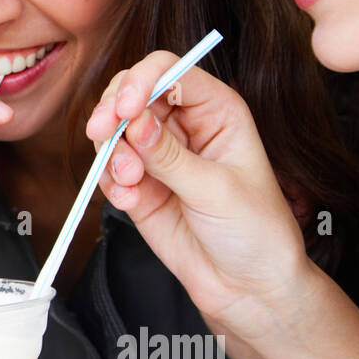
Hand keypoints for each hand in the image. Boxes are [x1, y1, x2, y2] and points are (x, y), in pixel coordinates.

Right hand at [84, 53, 313, 335]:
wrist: (247, 287)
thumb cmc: (255, 232)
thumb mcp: (216, 190)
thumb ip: (170, 156)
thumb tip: (135, 122)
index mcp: (216, 110)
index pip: (169, 71)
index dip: (141, 81)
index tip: (125, 108)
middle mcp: (184, 125)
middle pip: (132, 93)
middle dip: (114, 113)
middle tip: (103, 135)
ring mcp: (159, 154)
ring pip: (115, 130)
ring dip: (112, 154)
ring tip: (130, 183)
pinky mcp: (140, 183)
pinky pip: (109, 169)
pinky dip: (111, 183)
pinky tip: (132, 202)